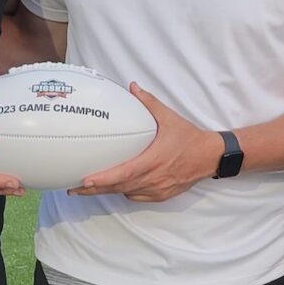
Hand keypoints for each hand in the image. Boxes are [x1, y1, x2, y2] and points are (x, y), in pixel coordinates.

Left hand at [69, 83, 222, 201]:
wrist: (210, 156)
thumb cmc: (189, 138)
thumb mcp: (169, 117)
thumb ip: (149, 102)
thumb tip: (133, 87)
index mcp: (153, 160)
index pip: (124, 173)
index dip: (103, 179)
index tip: (85, 180)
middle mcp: (153, 178)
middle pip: (118, 188)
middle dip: (94, 189)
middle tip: (73, 187)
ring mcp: (157, 190)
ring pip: (126, 194)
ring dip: (107, 192)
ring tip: (87, 188)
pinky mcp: (162, 195)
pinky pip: (137, 197)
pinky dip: (125, 192)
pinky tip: (117, 187)